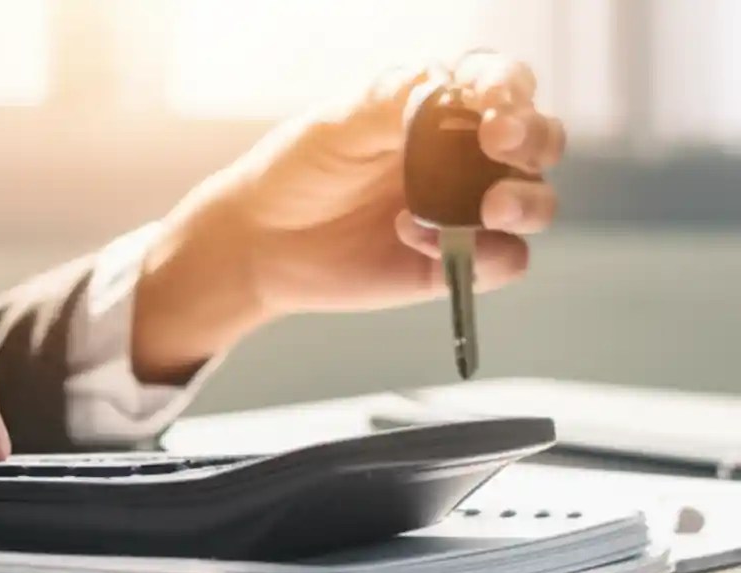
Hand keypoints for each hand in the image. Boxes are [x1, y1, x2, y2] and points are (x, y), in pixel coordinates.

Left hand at [133, 52, 564, 381]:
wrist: (261, 242)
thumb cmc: (296, 171)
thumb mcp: (338, 124)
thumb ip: (395, 101)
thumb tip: (449, 87)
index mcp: (441, 107)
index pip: (502, 83)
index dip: (509, 85)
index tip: (491, 100)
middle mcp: (466, 156)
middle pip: (539, 139)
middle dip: (534, 137)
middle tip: (500, 142)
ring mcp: (466, 210)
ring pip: (537, 202)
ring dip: (526, 201)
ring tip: (487, 208)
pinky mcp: (457, 262)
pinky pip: (505, 261)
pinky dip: (482, 253)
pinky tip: (418, 240)